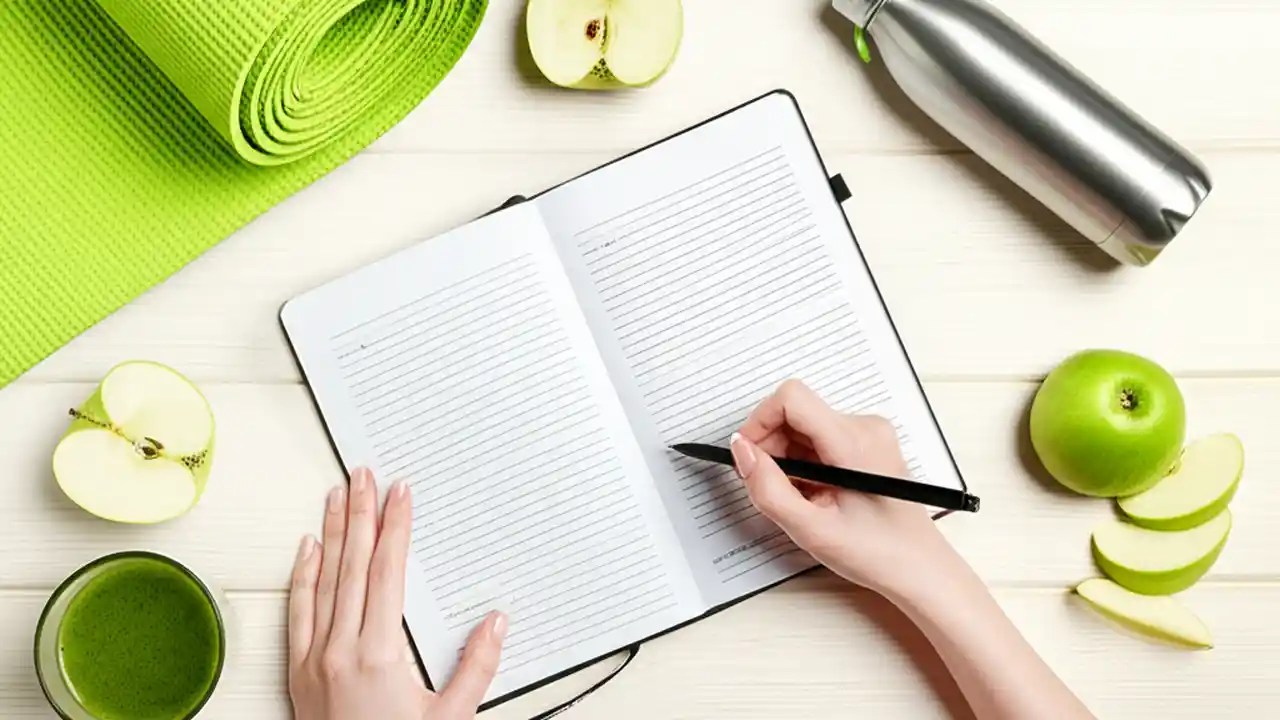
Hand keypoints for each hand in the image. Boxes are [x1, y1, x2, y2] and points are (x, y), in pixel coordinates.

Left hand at [289, 468, 506, 719]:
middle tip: (364, 476)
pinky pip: (298, 611)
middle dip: (360, 514)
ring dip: (331, 532)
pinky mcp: (297, 671)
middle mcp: (339, 649)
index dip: (395, 528)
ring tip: (336, 496)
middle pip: (352, 565)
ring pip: (323, 580)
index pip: (387, 572)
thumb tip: (498, 621)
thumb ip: (476, 668)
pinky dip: (302, 575)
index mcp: (378, 654)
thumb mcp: (450, 719)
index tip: (401, 494)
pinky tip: (307, 548)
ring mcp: (314, 658)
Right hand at [732, 380, 954, 597]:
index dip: (760, 422)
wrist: (920, 569)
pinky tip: (814, 495)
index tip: (749, 455)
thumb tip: (741, 451)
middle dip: (771, 446)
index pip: (791, 398)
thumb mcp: (811, 529)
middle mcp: (865, 428)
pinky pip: (819, 440)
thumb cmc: (879, 553)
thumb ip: (768, 488)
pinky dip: (804, 464)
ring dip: (788, 458)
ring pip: (805, 427)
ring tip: (798, 498)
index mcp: (854, 442)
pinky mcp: (867, 445)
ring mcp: (868, 435)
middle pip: (796, 413)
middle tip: (769, 486)